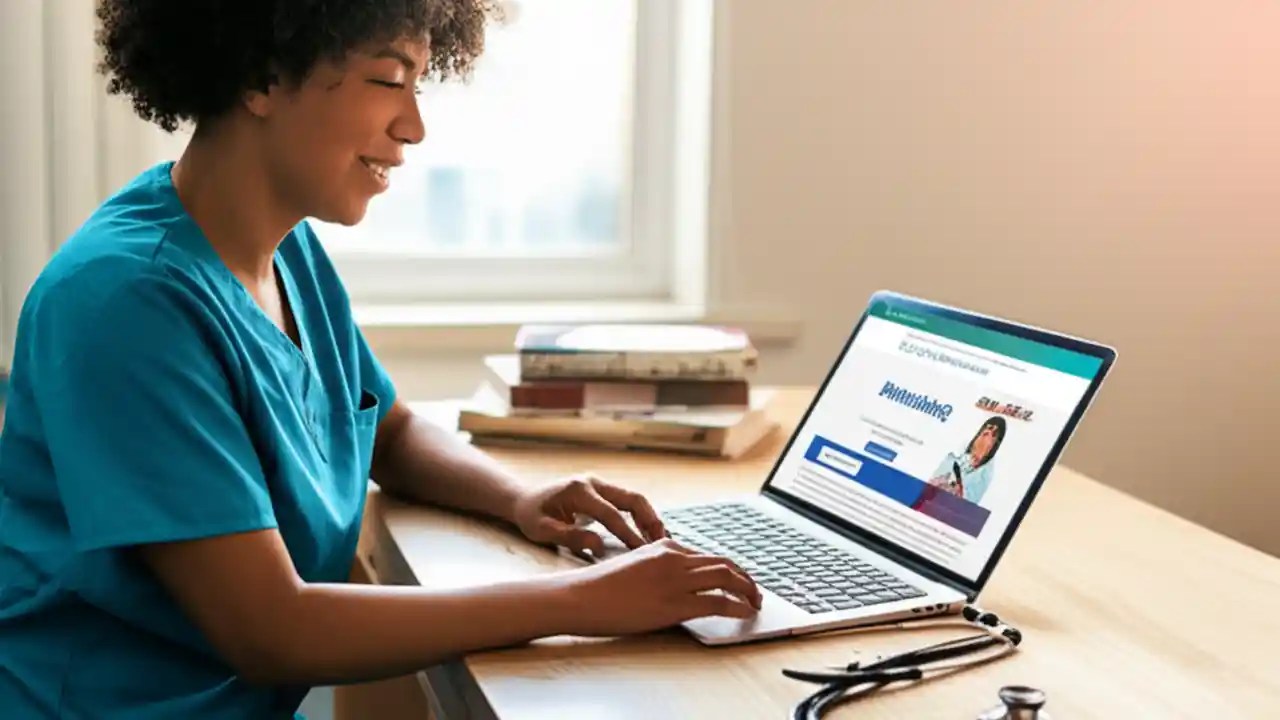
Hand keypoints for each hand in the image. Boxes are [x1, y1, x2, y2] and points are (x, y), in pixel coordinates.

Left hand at [512, 473, 665, 554]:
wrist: (525, 498)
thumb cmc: (531, 516)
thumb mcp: (542, 530)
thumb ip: (570, 537)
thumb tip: (599, 546)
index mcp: (579, 491)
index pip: (612, 514)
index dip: (628, 534)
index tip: (642, 552)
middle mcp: (594, 482)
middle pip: (633, 498)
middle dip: (650, 521)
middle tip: (661, 544)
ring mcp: (600, 484)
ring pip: (634, 499)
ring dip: (649, 518)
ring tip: (660, 542)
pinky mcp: (603, 490)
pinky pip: (628, 502)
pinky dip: (641, 517)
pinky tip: (648, 534)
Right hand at [555, 538, 761, 635]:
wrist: (580, 596)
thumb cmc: (599, 586)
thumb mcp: (633, 565)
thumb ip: (658, 568)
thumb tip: (678, 584)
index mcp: (664, 545)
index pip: (707, 555)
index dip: (728, 570)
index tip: (736, 581)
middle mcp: (674, 557)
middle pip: (724, 562)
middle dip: (745, 578)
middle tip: (753, 592)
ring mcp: (676, 579)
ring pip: (728, 578)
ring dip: (748, 591)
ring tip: (755, 603)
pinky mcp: (675, 603)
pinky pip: (719, 603)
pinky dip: (739, 607)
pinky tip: (745, 614)